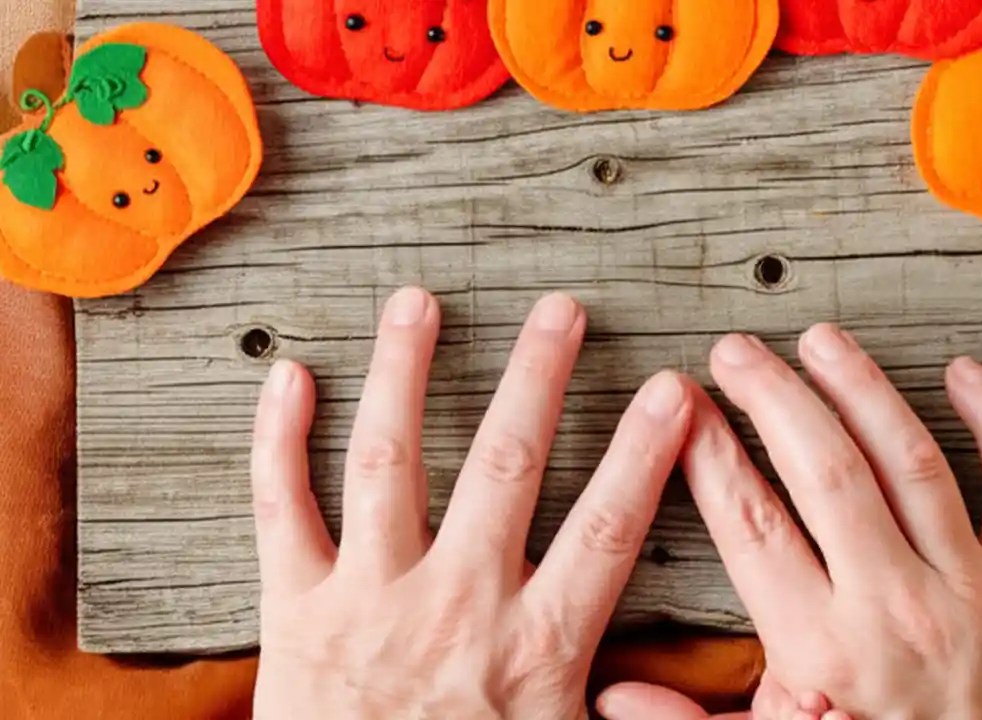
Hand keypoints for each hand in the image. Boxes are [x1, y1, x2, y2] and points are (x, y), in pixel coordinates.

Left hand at [250, 288, 694, 719]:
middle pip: (506, 468)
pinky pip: (279, 509)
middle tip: (559, 313)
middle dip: (538, 379)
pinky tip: (289, 377)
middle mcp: (454, 605)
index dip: (644, 454)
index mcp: (532, 648)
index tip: (671, 393)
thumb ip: (628, 717)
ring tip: (421, 305)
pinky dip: (278, 440)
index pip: (606, 529)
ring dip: (407, 373)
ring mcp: (368, 598)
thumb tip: (676, 694)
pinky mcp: (294, 609)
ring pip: (389, 462)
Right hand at [600, 326, 981, 718]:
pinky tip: (962, 374)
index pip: (752, 525)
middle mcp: (895, 611)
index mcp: (824, 652)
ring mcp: (971, 592)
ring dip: (861, 389)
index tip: (684, 407)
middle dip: (774, 398)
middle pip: (826, 473)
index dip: (711, 454)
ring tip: (820, 342)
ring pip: (911, 462)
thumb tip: (612, 699)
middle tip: (737, 352)